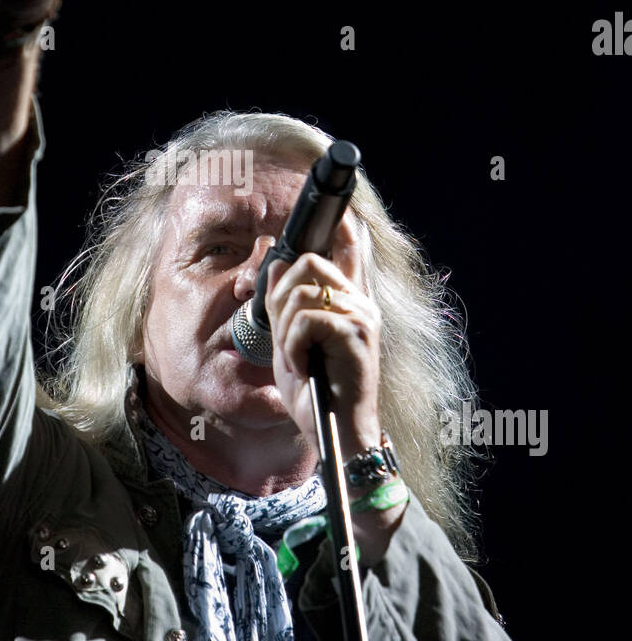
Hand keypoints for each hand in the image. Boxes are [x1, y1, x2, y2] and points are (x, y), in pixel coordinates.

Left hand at [265, 246, 381, 458]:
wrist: (338, 432)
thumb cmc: (316, 390)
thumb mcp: (291, 341)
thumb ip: (285, 304)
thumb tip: (277, 263)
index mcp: (348, 302)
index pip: (350, 249)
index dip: (342, 225)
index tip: (339, 208)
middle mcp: (360, 303)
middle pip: (309, 263)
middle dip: (281, 296)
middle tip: (285, 335)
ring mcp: (361, 316)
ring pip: (302, 292)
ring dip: (285, 330)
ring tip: (298, 358)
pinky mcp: (356, 333)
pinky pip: (306, 319)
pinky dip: (293, 345)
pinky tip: (304, 365)